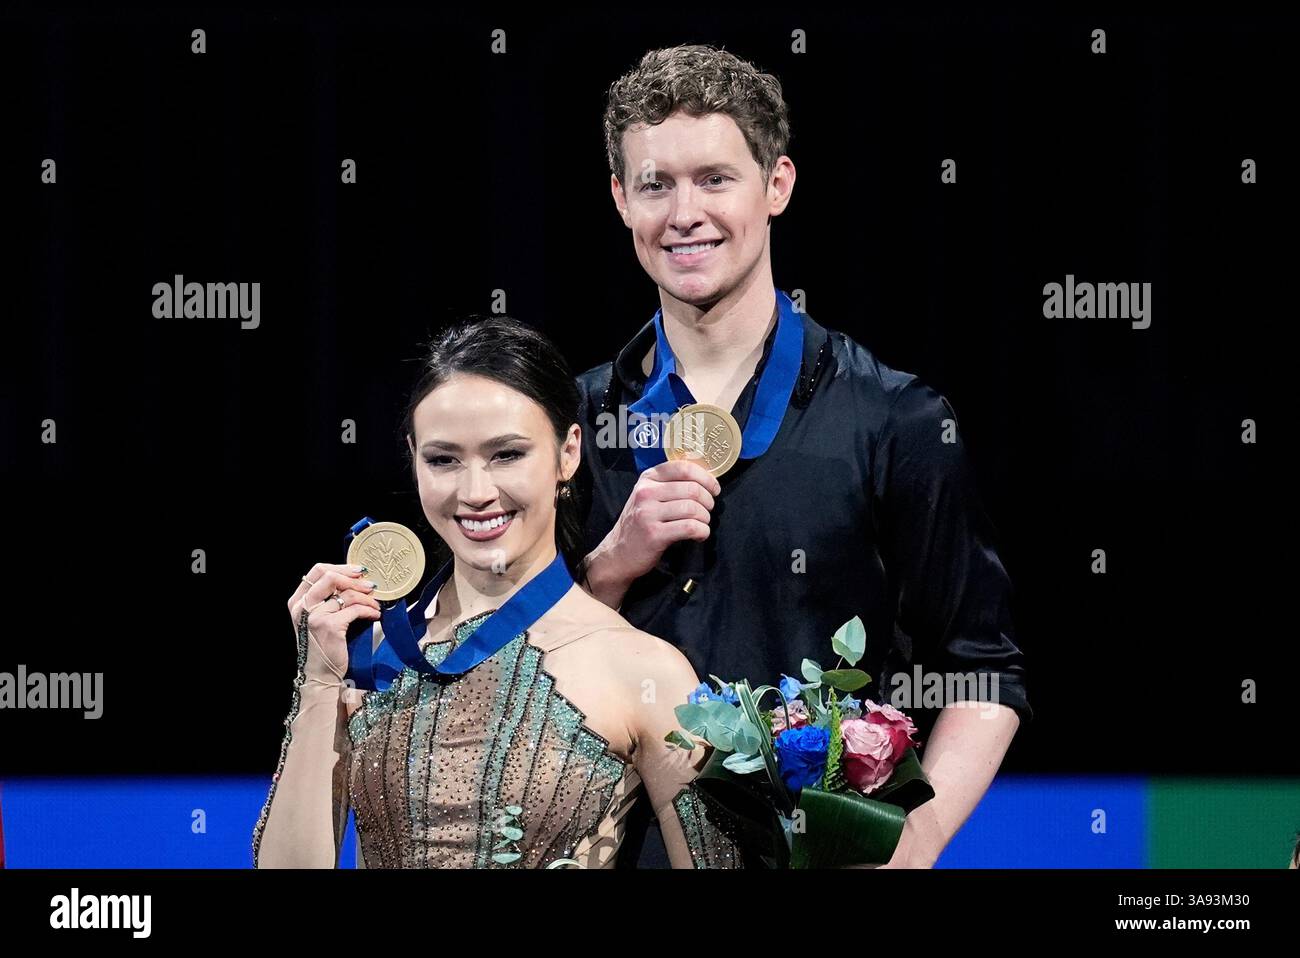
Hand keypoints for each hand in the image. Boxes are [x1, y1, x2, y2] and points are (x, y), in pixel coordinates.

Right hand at [286, 563, 381, 679]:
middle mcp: (302, 606)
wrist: (320, 673)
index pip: (317, 571)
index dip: (341, 567)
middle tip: (371, 586)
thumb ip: (326, 598)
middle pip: (329, 576)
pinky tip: (375, 614)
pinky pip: (354, 609)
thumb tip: (354, 578)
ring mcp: (314, 616)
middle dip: (354, 578)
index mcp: (297, 601)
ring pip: (346, 593)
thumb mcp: (318, 617)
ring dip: (366, 597)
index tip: (358, 571)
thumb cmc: (322, 645)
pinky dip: (369, 610)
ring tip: (375, 604)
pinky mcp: (329, 626)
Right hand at [586, 460, 720, 604]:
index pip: (684, 467)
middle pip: (692, 489)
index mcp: (648, 478)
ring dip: (705, 518)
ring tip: (702, 524)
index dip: (706, 477)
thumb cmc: (640, 523)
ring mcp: (648, 513)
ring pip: (693, 508)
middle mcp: (646, 492)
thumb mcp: (648, 496)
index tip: (714, 489)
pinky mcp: (654, 534)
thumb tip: (706, 479)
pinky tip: (699, 535)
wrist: (618, 553)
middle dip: (708, 501)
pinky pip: (689, 528)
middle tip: (708, 510)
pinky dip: (702, 532)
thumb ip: (670, 484)